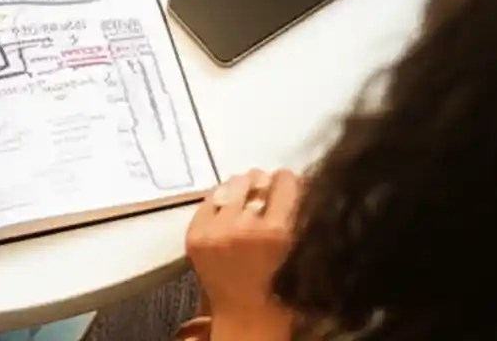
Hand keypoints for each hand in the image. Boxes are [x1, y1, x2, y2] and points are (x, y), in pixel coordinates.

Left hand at [185, 169, 299, 339]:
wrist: (247, 318)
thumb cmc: (283, 288)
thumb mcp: (302, 249)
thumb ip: (301, 214)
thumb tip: (297, 179)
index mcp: (278, 231)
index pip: (284, 181)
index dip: (288, 183)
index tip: (287, 188)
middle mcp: (244, 226)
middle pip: (255, 178)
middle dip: (263, 185)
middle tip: (265, 195)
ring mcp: (214, 230)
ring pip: (230, 185)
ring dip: (241, 191)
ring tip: (245, 203)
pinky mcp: (194, 234)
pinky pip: (208, 200)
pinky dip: (219, 203)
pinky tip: (228, 214)